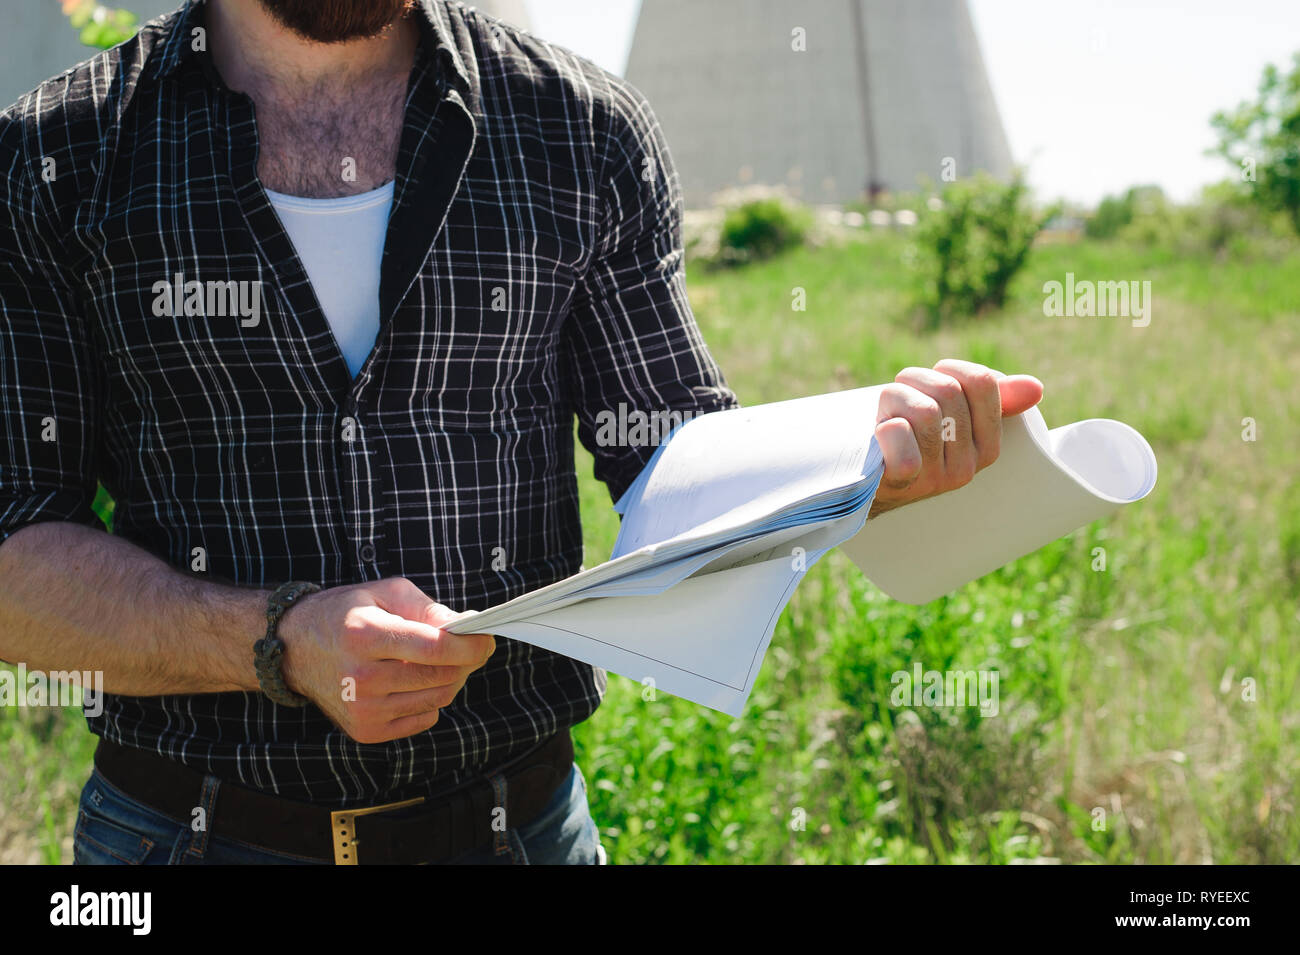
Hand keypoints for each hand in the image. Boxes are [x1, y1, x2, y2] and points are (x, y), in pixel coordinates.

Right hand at [277, 577, 496, 743]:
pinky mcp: (365, 730)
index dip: (470, 646)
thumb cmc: (347, 613)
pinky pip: (423, 718)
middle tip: (469, 646)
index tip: (486, 638)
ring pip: (437, 699)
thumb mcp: (385, 593)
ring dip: (449, 679)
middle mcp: (361, 678)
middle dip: (465, 661)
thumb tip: (466, 629)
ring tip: (436, 660)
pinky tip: (412, 681)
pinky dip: (429, 700)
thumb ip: (429, 609)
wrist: (296, 648)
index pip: (435, 649)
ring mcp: (362, 709)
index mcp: (365, 635)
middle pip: (441, 676)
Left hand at [868, 359, 1042, 517]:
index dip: (950, 369)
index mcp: (988, 446)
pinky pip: (901, 436)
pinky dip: (886, 426)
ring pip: (923, 410)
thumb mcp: (950, 416)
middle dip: (914, 381)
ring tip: (887, 415)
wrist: (867, 483)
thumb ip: (991, 398)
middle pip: (947, 391)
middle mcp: (968, 466)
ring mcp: (936, 477)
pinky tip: (881, 436)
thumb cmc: (910, 439)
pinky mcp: (903, 482)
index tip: (932, 381)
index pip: (983, 382)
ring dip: (894, 398)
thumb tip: (1035, 387)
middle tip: (899, 399)